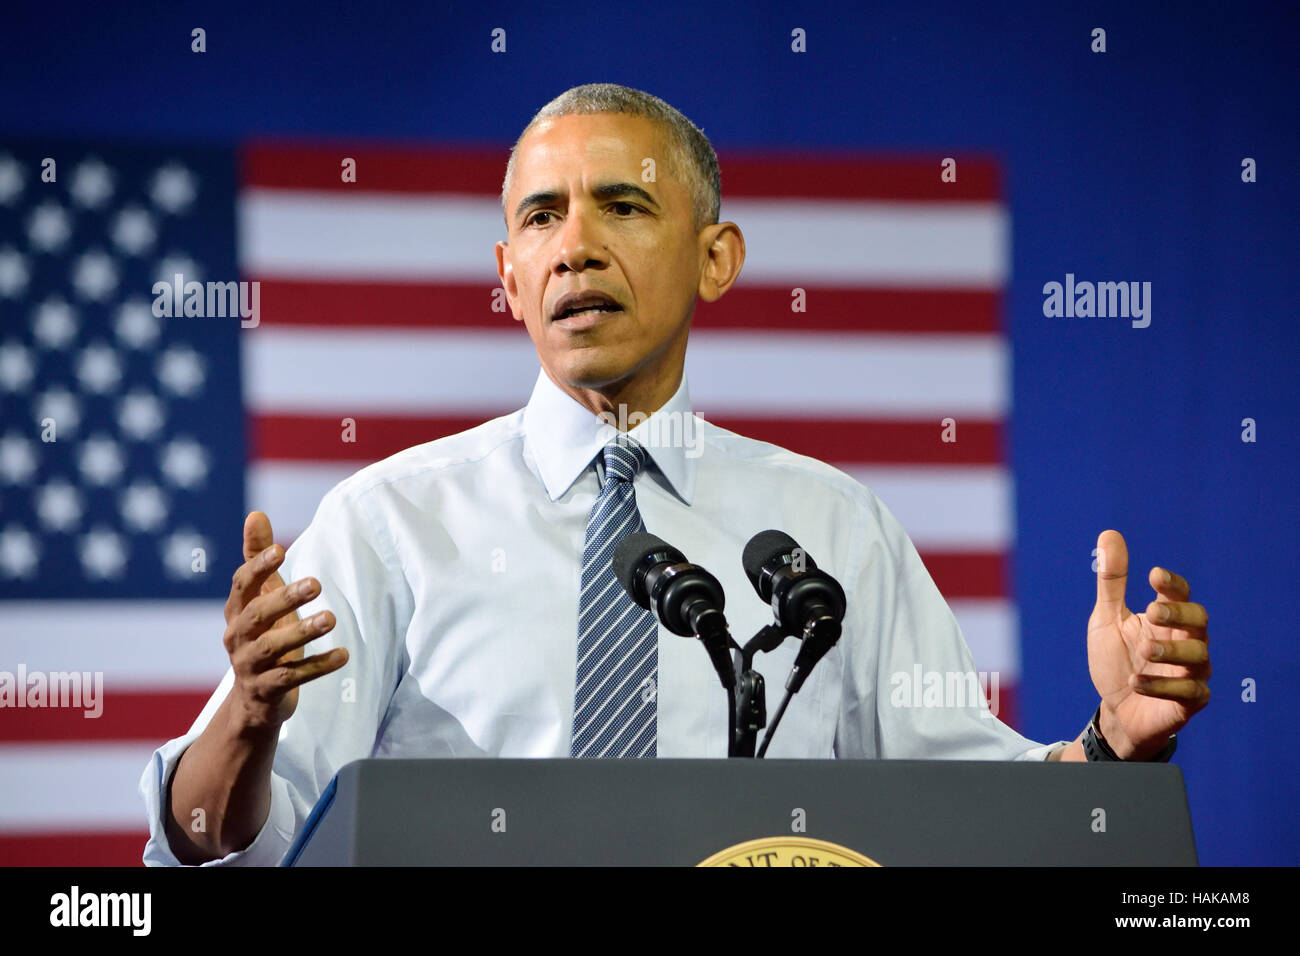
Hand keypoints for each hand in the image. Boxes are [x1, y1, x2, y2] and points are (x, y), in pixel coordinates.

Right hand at [221, 511, 347, 729]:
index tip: (280, 549)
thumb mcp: (261, 599)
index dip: (258, 567)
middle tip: (316, 583)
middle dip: (285, 599)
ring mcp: (250, 667)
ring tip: (331, 618)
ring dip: (302, 632)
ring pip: (273, 649)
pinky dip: (318, 666)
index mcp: (237, 612)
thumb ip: (258, 559)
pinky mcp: (267, 691)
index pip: (242, 585)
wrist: (254, 701)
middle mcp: (238, 638)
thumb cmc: (262, 636)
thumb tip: (256, 514)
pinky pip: (292, 678)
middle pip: (257, 616)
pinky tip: (344, 655)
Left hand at [1087, 529, 1209, 758]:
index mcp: (1166, 618)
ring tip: (1143, 651)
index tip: (1153, 574)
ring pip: (1199, 656)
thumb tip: (1109, 534)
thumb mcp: (1106, 620)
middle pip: (1200, 620)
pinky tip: (1134, 682)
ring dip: (1170, 651)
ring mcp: (1191, 672)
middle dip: (1179, 614)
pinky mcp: (1190, 701)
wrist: (1115, 711)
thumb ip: (1112, 582)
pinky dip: (1161, 686)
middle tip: (1151, 612)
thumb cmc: (1115, 661)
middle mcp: (1184, 642)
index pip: (1180, 594)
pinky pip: (1188, 692)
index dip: (1173, 583)